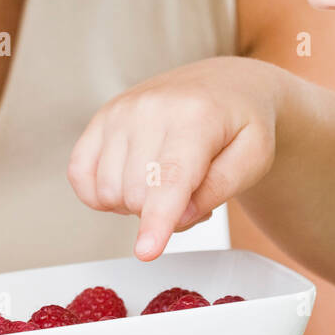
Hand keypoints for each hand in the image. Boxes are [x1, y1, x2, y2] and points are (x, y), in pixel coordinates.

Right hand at [67, 56, 282, 260]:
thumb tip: (179, 217)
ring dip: (135, 204)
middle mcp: (150, 108)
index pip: (171, 178)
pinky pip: (80, 174)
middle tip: (193, 192)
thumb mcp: (254, 157)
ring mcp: (120, 110)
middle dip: (164, 213)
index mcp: (196, 116)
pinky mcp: (101, 118)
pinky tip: (131, 183)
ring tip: (167, 182)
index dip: (157, 220)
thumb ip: (221, 188)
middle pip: (137, 195)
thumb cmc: (241, 123)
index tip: (146, 251)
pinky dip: (101, 194)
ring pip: (108, 191)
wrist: (225, 83)